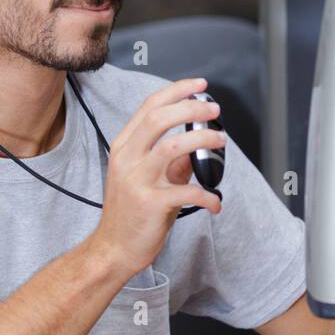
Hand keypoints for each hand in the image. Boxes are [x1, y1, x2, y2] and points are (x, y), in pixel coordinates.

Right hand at [91, 77, 224, 278]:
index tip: (200, 86)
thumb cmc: (131, 213)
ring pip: (174, 146)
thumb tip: (199, 144)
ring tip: (221, 141)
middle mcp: (127, 158)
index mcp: (124, 147)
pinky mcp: (150, 203)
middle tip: (214, 110)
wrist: (114, 248)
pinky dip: (208, 195)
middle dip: (192, 108)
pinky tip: (215, 201)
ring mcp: (137, 180)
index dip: (177, 91)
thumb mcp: (146, 177)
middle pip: (160, 118)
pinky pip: (187, 190)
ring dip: (203, 140)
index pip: (150, 106)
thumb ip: (171, 160)